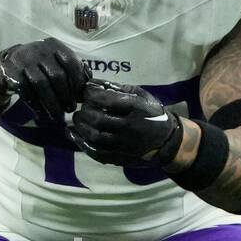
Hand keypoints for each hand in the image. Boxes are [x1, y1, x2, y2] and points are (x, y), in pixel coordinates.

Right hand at [0, 38, 88, 122]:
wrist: (7, 65)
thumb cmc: (39, 66)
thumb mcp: (56, 62)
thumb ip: (73, 70)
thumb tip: (90, 84)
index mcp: (54, 46)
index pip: (70, 62)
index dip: (77, 81)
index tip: (80, 97)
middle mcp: (39, 50)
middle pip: (57, 76)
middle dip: (65, 96)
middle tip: (70, 109)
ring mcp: (25, 61)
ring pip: (42, 85)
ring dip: (52, 104)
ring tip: (58, 116)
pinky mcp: (12, 73)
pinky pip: (27, 92)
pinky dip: (36, 106)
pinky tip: (43, 115)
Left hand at [69, 81, 183, 165]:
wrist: (167, 140)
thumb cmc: (152, 113)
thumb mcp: (141, 95)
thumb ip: (118, 89)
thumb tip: (93, 82)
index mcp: (136, 108)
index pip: (107, 99)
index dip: (91, 93)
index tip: (86, 90)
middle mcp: (129, 127)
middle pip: (98, 119)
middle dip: (85, 111)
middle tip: (81, 106)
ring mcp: (124, 144)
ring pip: (95, 136)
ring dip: (81, 126)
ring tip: (77, 118)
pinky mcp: (119, 157)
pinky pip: (96, 152)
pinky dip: (82, 143)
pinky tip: (73, 135)